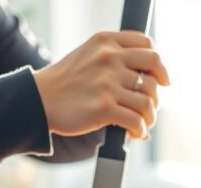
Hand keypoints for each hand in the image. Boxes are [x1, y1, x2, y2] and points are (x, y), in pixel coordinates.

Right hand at [33, 31, 169, 138]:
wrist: (38, 100)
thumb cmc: (67, 82)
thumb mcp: (89, 54)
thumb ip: (116, 56)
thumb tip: (152, 77)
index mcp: (106, 42)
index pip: (147, 45)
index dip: (159, 65)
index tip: (161, 79)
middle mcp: (109, 59)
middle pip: (154, 73)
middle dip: (159, 93)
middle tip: (152, 105)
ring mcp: (107, 84)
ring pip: (148, 101)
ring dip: (150, 116)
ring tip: (143, 123)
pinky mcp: (103, 108)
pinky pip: (137, 121)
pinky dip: (140, 130)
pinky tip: (134, 133)